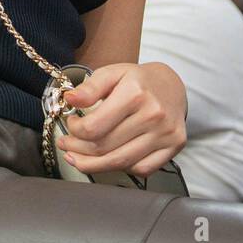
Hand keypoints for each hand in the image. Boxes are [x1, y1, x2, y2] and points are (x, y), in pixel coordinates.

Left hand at [55, 62, 186, 179]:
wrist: (172, 85)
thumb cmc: (138, 80)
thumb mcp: (112, 73)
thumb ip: (90, 87)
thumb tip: (70, 100)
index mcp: (135, 92)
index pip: (94, 126)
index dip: (75, 131)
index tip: (71, 125)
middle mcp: (153, 114)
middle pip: (105, 147)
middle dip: (78, 149)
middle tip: (67, 145)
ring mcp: (166, 133)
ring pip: (121, 162)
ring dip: (93, 165)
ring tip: (77, 159)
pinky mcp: (175, 147)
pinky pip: (142, 169)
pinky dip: (121, 168)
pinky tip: (108, 160)